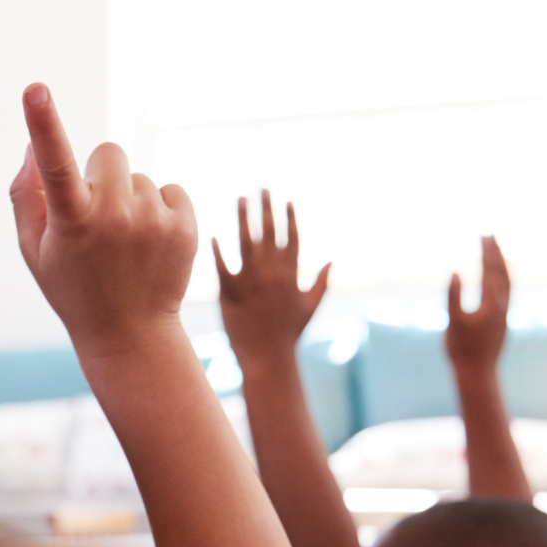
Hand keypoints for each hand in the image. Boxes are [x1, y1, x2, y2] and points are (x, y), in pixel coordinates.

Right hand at [9, 84, 196, 358]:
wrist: (131, 336)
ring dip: (129, 198)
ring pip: (137, 176)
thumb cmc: (74, 289)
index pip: (54, 166)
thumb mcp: (36, 252)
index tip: (35, 89)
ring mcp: (152, 222)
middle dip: (100, 174)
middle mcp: (113, 218)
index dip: (43, 124)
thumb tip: (33, 145)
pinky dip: (158, 208)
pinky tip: (150, 242)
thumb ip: (26, 196)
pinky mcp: (184, 226)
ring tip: (125, 243)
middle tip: (96, 217)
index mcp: (71, 223)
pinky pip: (168, 189)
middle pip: (108, 152)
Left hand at [213, 190, 329, 369]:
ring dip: (243, 218)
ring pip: (245, 242)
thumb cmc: (289, 334)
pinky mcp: (229, 292)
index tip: (286, 200)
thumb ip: (321, 282)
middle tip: (262, 187)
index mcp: (290, 274)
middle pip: (269, 232)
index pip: (292, 238)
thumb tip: (332, 261)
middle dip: (267, 208)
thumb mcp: (310, 307)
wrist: (267, 358)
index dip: (289, 218)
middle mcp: (271, 273)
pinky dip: (218, 250)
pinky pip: (222, 266)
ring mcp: (250, 281)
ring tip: (241, 198)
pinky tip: (214, 234)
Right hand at [445, 235, 509, 373]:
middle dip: (496, 252)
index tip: (483, 234)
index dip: (486, 251)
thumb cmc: (461, 349)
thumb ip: (453, 296)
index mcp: (491, 303)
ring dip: (502, 263)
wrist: (478, 373)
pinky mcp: (503, 321)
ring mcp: (504, 313)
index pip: (490, 269)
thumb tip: (456, 272)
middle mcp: (502, 305)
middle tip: (489, 234)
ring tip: (496, 250)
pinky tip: (498, 277)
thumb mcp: (453, 322)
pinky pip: (507, 292)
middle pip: (502, 271)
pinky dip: (503, 278)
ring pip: (507, 281)